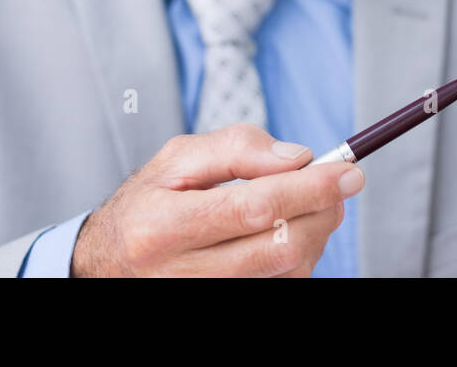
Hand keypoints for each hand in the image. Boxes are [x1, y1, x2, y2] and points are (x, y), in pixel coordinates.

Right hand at [71, 123, 363, 276]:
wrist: (109, 263)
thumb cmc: (149, 204)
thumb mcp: (176, 159)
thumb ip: (236, 149)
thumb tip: (297, 158)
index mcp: (163, 226)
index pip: (252, 208)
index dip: (309, 189)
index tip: (347, 171)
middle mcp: (181, 273)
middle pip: (279, 247)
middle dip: (322, 210)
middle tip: (338, 182)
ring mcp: (204, 296)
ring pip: (288, 270)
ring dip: (316, 232)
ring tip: (308, 201)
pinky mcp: (224, 306)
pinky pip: (281, 285)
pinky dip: (301, 255)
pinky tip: (290, 230)